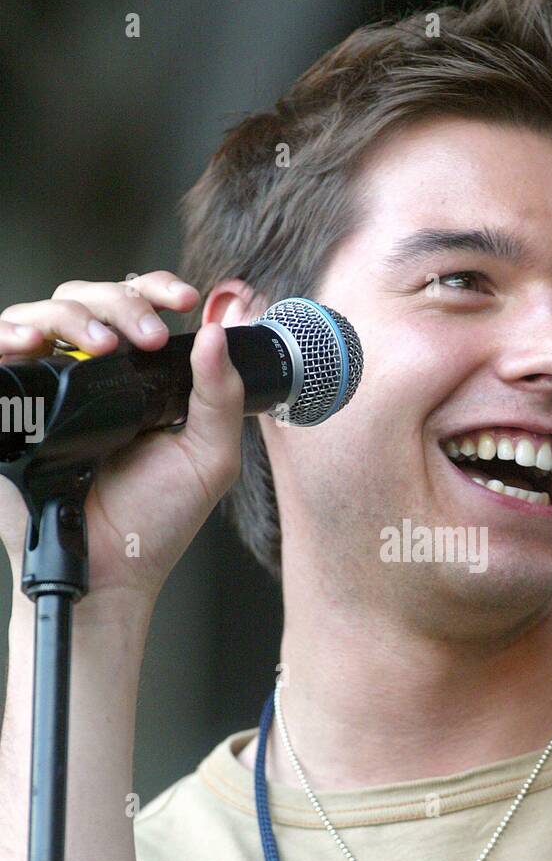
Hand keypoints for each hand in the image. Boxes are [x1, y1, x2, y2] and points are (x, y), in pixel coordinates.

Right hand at [0, 271, 244, 610]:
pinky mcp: (8, 410)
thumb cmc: (155, 521)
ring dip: (73, 317)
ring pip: (39, 315)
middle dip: (121, 303)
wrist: (111, 571)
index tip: (184, 300)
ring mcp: (44, 390)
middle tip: (148, 335)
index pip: (134, 308)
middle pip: (85, 300)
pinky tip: (29, 344)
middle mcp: (85, 377)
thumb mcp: (210, 455)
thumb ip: (221, 394)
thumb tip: (216, 331)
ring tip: (104, 347)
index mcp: (133, 379)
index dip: (154, 290)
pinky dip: (7, 337)